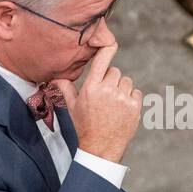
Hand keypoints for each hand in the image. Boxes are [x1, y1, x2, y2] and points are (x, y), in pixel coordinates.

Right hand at [52, 43, 141, 163]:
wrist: (100, 148)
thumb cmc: (84, 126)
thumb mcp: (72, 107)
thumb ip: (65, 88)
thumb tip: (56, 77)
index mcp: (91, 87)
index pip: (103, 59)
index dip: (108, 48)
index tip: (111, 43)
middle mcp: (108, 90)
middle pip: (115, 71)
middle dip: (111, 80)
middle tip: (105, 95)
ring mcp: (123, 98)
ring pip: (127, 81)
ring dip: (122, 89)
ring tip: (113, 104)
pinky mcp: (135, 106)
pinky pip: (136, 93)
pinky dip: (131, 99)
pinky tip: (122, 110)